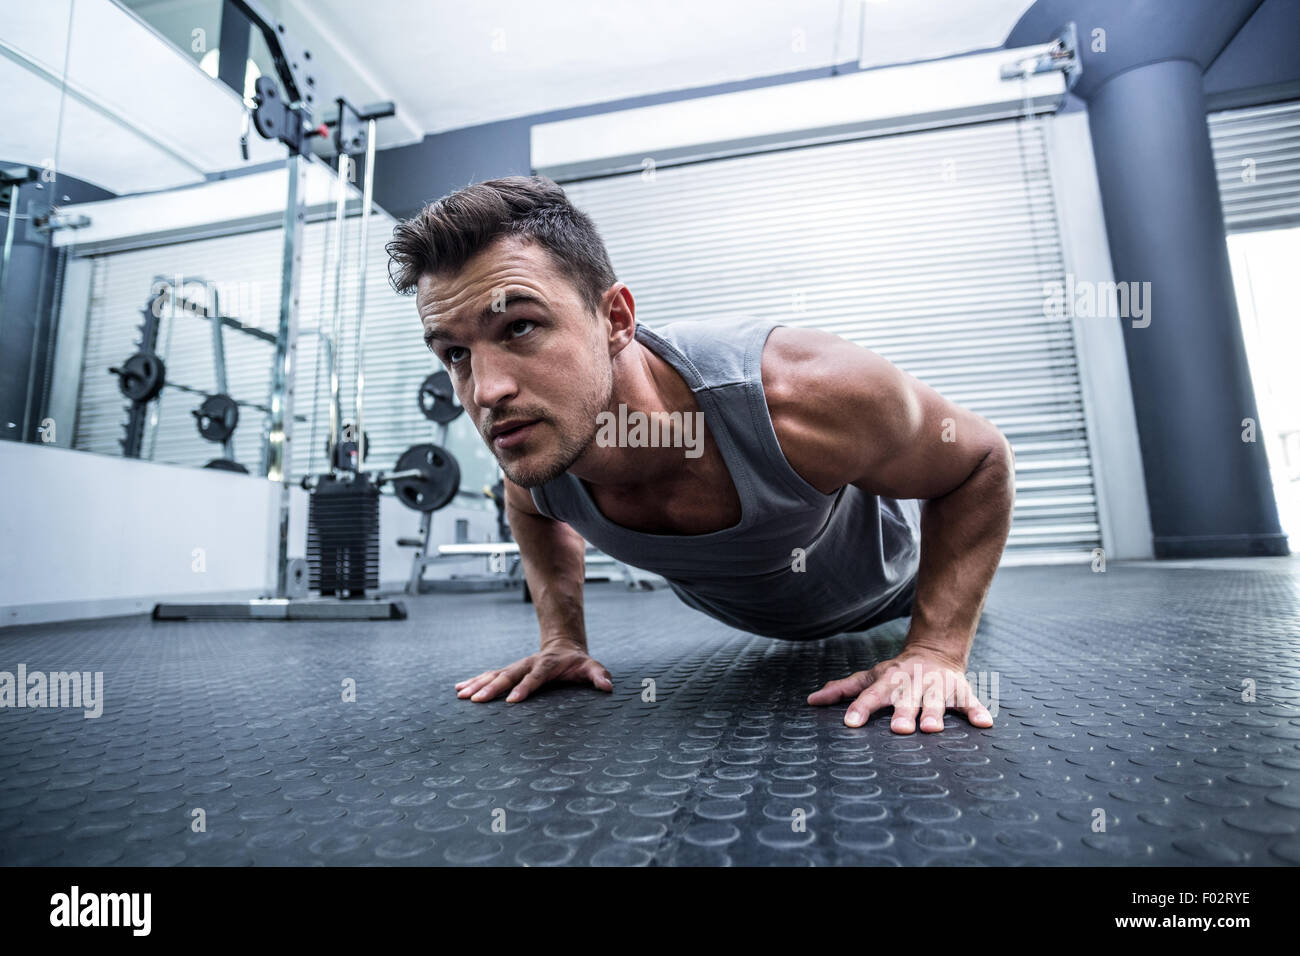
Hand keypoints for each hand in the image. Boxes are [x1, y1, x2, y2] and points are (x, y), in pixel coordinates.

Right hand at [455, 640, 612, 702]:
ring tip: (461, 694)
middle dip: (493, 688)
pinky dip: (474, 681)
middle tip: (477, 701)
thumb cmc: (577, 662)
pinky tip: (459, 689)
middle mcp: (528, 664)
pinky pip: (489, 675)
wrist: (563, 645)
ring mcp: (517, 666)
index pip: (535, 677)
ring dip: (478, 684)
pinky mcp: (509, 670)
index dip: (525, 688)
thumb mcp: (591, 667)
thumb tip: (608, 687)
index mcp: (547, 665)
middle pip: (509, 675)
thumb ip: (599, 676)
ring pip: (495, 674)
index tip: (513, 701)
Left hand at [806, 649, 992, 733]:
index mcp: (889, 681)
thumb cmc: (896, 673)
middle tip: (900, 729)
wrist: (933, 651)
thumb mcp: (869, 677)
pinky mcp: (960, 690)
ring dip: (935, 713)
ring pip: (937, 700)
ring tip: (932, 729)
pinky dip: (977, 711)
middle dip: (903, 712)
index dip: (860, 708)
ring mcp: (937, 686)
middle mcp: (913, 682)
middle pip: (906, 698)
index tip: (850, 723)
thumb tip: (811, 700)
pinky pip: (970, 701)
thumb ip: (843, 690)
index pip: (871, 695)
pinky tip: (983, 723)